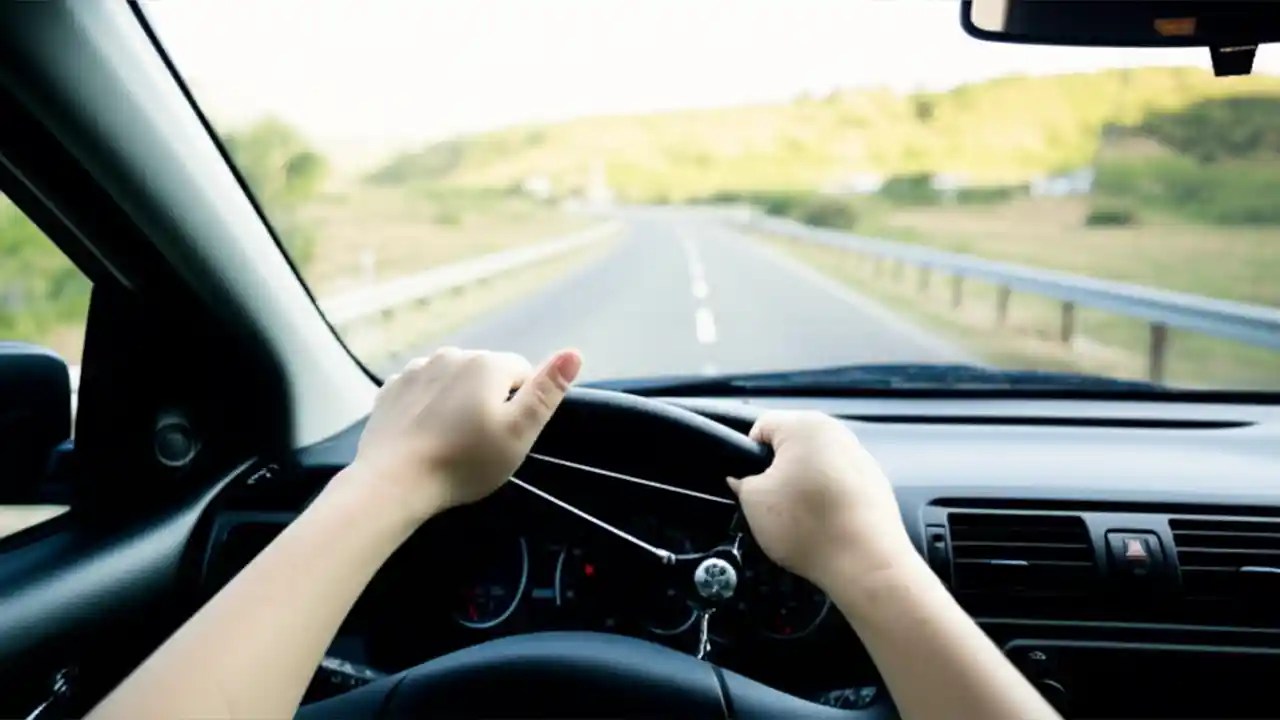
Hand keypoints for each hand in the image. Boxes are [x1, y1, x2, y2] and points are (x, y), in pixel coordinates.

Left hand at [348, 347, 581, 522]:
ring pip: (451, 380)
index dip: (520, 405)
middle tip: (479, 443)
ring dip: (456, 401)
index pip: (522, 373)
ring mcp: (416, 369)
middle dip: (487, 400)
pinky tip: (423, 435)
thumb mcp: (519, 432)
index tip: (506, 435)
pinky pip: (421, 390)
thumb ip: (547, 391)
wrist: (393, 481)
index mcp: (487, 363)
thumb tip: (574, 352)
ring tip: (449, 441)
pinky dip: (426, 406)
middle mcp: (451, 354)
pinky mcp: (390, 388)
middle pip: (485, 374)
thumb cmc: (464, 461)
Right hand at [728, 410, 912, 590]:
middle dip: (778, 472)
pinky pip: (839, 484)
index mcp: (805, 425)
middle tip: (774, 505)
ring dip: (804, 486)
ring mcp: (862, 456)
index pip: (761, 428)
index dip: (748, 458)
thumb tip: (744, 479)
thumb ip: (741, 481)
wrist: (867, 563)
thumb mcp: (753, 501)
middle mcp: (837, 431)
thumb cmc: (806, 525)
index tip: (751, 487)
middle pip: (792, 446)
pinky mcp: (876, 483)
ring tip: (803, 519)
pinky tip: (827, 524)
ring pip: (816, 465)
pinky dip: (828, 499)